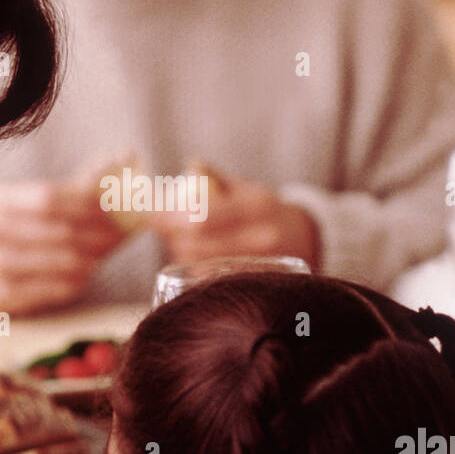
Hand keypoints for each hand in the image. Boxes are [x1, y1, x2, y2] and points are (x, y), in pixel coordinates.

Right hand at [0, 181, 126, 314]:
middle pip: (58, 231)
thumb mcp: (31, 200)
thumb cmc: (18, 225)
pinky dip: (77, 281)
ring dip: (91, 258)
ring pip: (59, 261)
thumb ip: (75, 186)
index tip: (113, 209)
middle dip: (96, 233)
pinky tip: (86, 274)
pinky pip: (52, 290)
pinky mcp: (1, 296)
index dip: (86, 204)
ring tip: (104, 255)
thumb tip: (124, 158)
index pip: (50, 198)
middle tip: (119, 235)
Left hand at [148, 174, 319, 267]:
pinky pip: (208, 280)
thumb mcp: (245, 188)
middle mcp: (261, 239)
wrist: (304, 240)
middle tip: (162, 223)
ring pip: (197, 265)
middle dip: (170, 234)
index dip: (169, 215)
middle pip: (194, 245)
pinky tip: (192, 256)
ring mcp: (258, 267)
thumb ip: (213, 178)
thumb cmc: (264, 210)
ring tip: (180, 237)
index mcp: (257, 207)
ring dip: (178, 251)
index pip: (201, 216)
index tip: (150, 210)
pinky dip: (192, 267)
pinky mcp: (251, 286)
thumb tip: (188, 167)